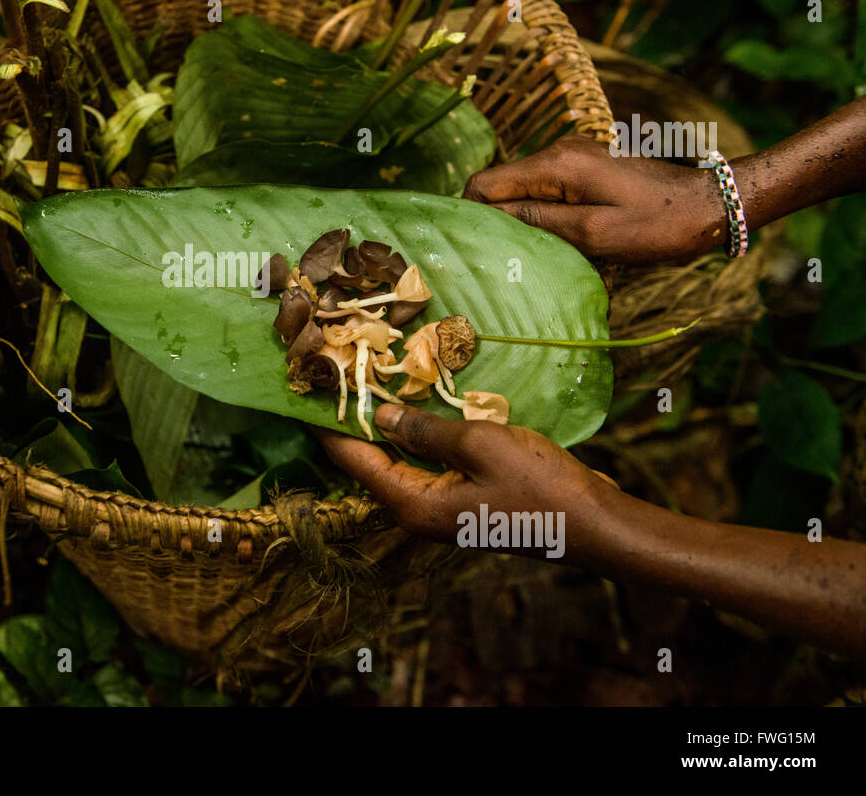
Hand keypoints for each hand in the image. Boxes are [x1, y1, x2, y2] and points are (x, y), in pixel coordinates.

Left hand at [317, 403, 616, 551]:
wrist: (594, 525)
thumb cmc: (539, 487)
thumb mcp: (480, 445)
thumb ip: (426, 430)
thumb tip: (380, 414)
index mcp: (413, 504)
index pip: (353, 460)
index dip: (327, 423)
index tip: (307, 388)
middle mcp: (417, 512)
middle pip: (368, 463)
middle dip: (352, 420)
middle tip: (335, 374)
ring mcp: (439, 508)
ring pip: (396, 462)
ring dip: (383, 425)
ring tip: (365, 381)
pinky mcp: (460, 500)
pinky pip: (424, 465)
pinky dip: (413, 436)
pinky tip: (413, 406)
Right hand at [462, 135, 726, 263]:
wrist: (713, 205)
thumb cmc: (657, 225)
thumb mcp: (594, 233)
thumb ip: (538, 223)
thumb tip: (489, 220)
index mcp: (556, 166)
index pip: (485, 184)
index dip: (470, 214)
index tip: (472, 247)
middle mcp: (559, 153)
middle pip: (500, 185)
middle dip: (493, 220)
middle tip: (498, 258)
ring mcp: (574, 157)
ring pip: (523, 190)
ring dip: (520, 220)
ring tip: (527, 253)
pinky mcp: (589, 167)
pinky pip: (547, 190)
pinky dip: (542, 214)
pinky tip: (555, 239)